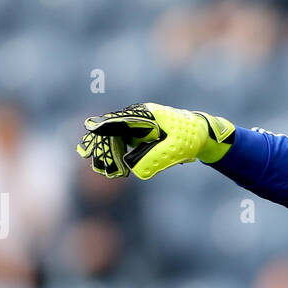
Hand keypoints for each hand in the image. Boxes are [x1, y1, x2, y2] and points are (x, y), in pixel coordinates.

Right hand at [76, 103, 233, 178]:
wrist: (201, 133)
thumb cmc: (190, 137)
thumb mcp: (176, 148)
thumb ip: (156, 158)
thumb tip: (135, 172)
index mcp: (146, 115)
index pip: (120, 121)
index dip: (104, 126)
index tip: (89, 130)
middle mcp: (138, 117)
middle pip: (112, 129)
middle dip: (100, 143)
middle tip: (86, 156)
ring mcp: (137, 126)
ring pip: (114, 137)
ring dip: (104, 151)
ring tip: (96, 167)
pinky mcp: (138, 135)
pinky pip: (120, 143)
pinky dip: (113, 154)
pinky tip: (106, 167)